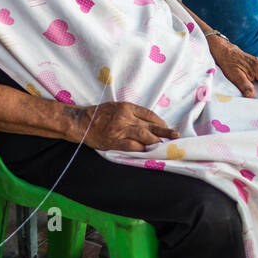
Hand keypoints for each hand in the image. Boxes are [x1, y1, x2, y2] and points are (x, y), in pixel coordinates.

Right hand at [64, 101, 178, 150]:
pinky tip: (147, 151)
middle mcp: (125, 117)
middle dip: (164, 131)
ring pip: (143, 135)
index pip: (148, 114)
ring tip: (164, 145)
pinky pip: (131, 145)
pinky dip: (141, 148)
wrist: (82, 122)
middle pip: (149, 124)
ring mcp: (120, 129)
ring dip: (155, 140)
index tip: (165, 126)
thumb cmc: (99, 114)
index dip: (159, 121)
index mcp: (126, 107)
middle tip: (175, 136)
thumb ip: (131, 113)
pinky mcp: (114, 141)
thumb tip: (148, 122)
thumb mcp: (116, 107)